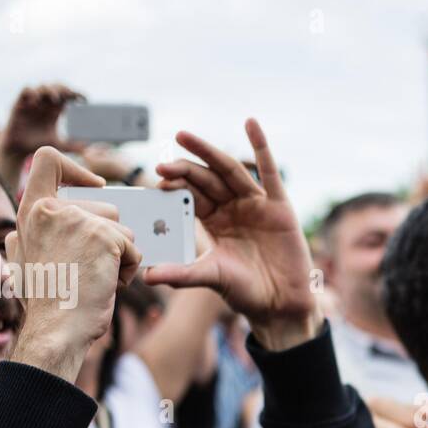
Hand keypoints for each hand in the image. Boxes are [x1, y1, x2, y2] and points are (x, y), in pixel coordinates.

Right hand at [0, 83, 84, 156]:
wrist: (19, 148)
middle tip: (70, 95)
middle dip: (64, 88)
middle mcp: (45, 103)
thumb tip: (88, 148)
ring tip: (55, 99)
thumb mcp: (58, 144)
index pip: (67, 96)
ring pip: (43, 86)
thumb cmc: (38, 144)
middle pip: (57, 87)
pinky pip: (27, 90)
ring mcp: (33, 101)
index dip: (76, 94)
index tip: (85, 100)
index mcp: (55, 110)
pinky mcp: (21, 102)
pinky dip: (33, 93)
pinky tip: (37, 103)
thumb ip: (72, 146)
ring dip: (50, 90)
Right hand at [7, 147, 139, 382]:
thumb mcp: (29, 254)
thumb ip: (42, 227)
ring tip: (95, 279)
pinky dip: (130, 271)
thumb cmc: (48, 301)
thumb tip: (58, 208)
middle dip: (110, 239)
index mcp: (31, 210)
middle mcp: (51, 208)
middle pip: (106, 205)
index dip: (77, 168)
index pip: (47, 160)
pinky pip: (135, 248)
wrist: (54, 331)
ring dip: (120, 256)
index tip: (95, 185)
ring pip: (124, 229)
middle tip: (88, 270)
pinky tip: (107, 286)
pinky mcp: (104, 237)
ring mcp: (78, 220)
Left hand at [145, 119, 320, 349]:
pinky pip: (270, 171)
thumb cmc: (245, 292)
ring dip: (208, 152)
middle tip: (163, 162)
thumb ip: (182, 273)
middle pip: (205, 180)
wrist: (280, 304)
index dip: (175, 186)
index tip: (157, 180)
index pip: (190, 196)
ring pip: (229, 171)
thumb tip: (147, 276)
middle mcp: (232, 208)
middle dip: (184, 169)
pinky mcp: (278, 205)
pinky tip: (251, 123)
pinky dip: (262, 145)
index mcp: (214, 222)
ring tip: (183, 137)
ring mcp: (255, 204)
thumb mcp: (211, 278)